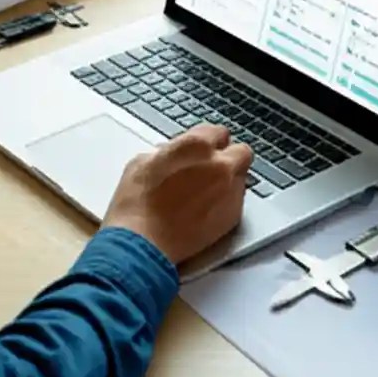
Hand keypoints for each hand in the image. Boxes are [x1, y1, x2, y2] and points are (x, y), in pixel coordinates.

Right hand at [102, 125, 252, 264]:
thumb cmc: (136, 206)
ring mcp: (229, 192)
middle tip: (212, 168)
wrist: (142, 244)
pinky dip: (226, 203)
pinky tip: (205, 211)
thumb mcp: (142, 163)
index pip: (218, 132)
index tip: (205, 148)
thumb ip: (168, 152)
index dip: (210, 141)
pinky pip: (237, 202)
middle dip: (229, 158)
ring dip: (228, 181)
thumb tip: (173, 153)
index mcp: (196, 146)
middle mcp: (219, 166)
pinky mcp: (232, 217)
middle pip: (241, 152)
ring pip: (241, 178)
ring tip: (204, 194)